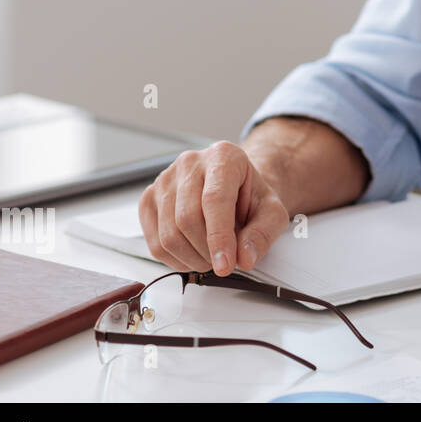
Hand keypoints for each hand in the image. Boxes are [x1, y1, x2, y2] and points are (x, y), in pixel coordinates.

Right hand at [138, 140, 289, 275]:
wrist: (234, 187)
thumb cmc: (251, 197)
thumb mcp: (272, 212)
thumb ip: (263, 234)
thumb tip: (245, 258)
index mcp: (223, 157)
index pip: (214, 199)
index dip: (219, 237)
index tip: (225, 265)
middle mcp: (190, 163)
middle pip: (188, 219)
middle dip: (207, 252)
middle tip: (224, 262)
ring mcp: (164, 180)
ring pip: (169, 234)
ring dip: (192, 259)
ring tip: (211, 256)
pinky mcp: (148, 199)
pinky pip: (154, 242)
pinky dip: (176, 259)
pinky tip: (193, 254)